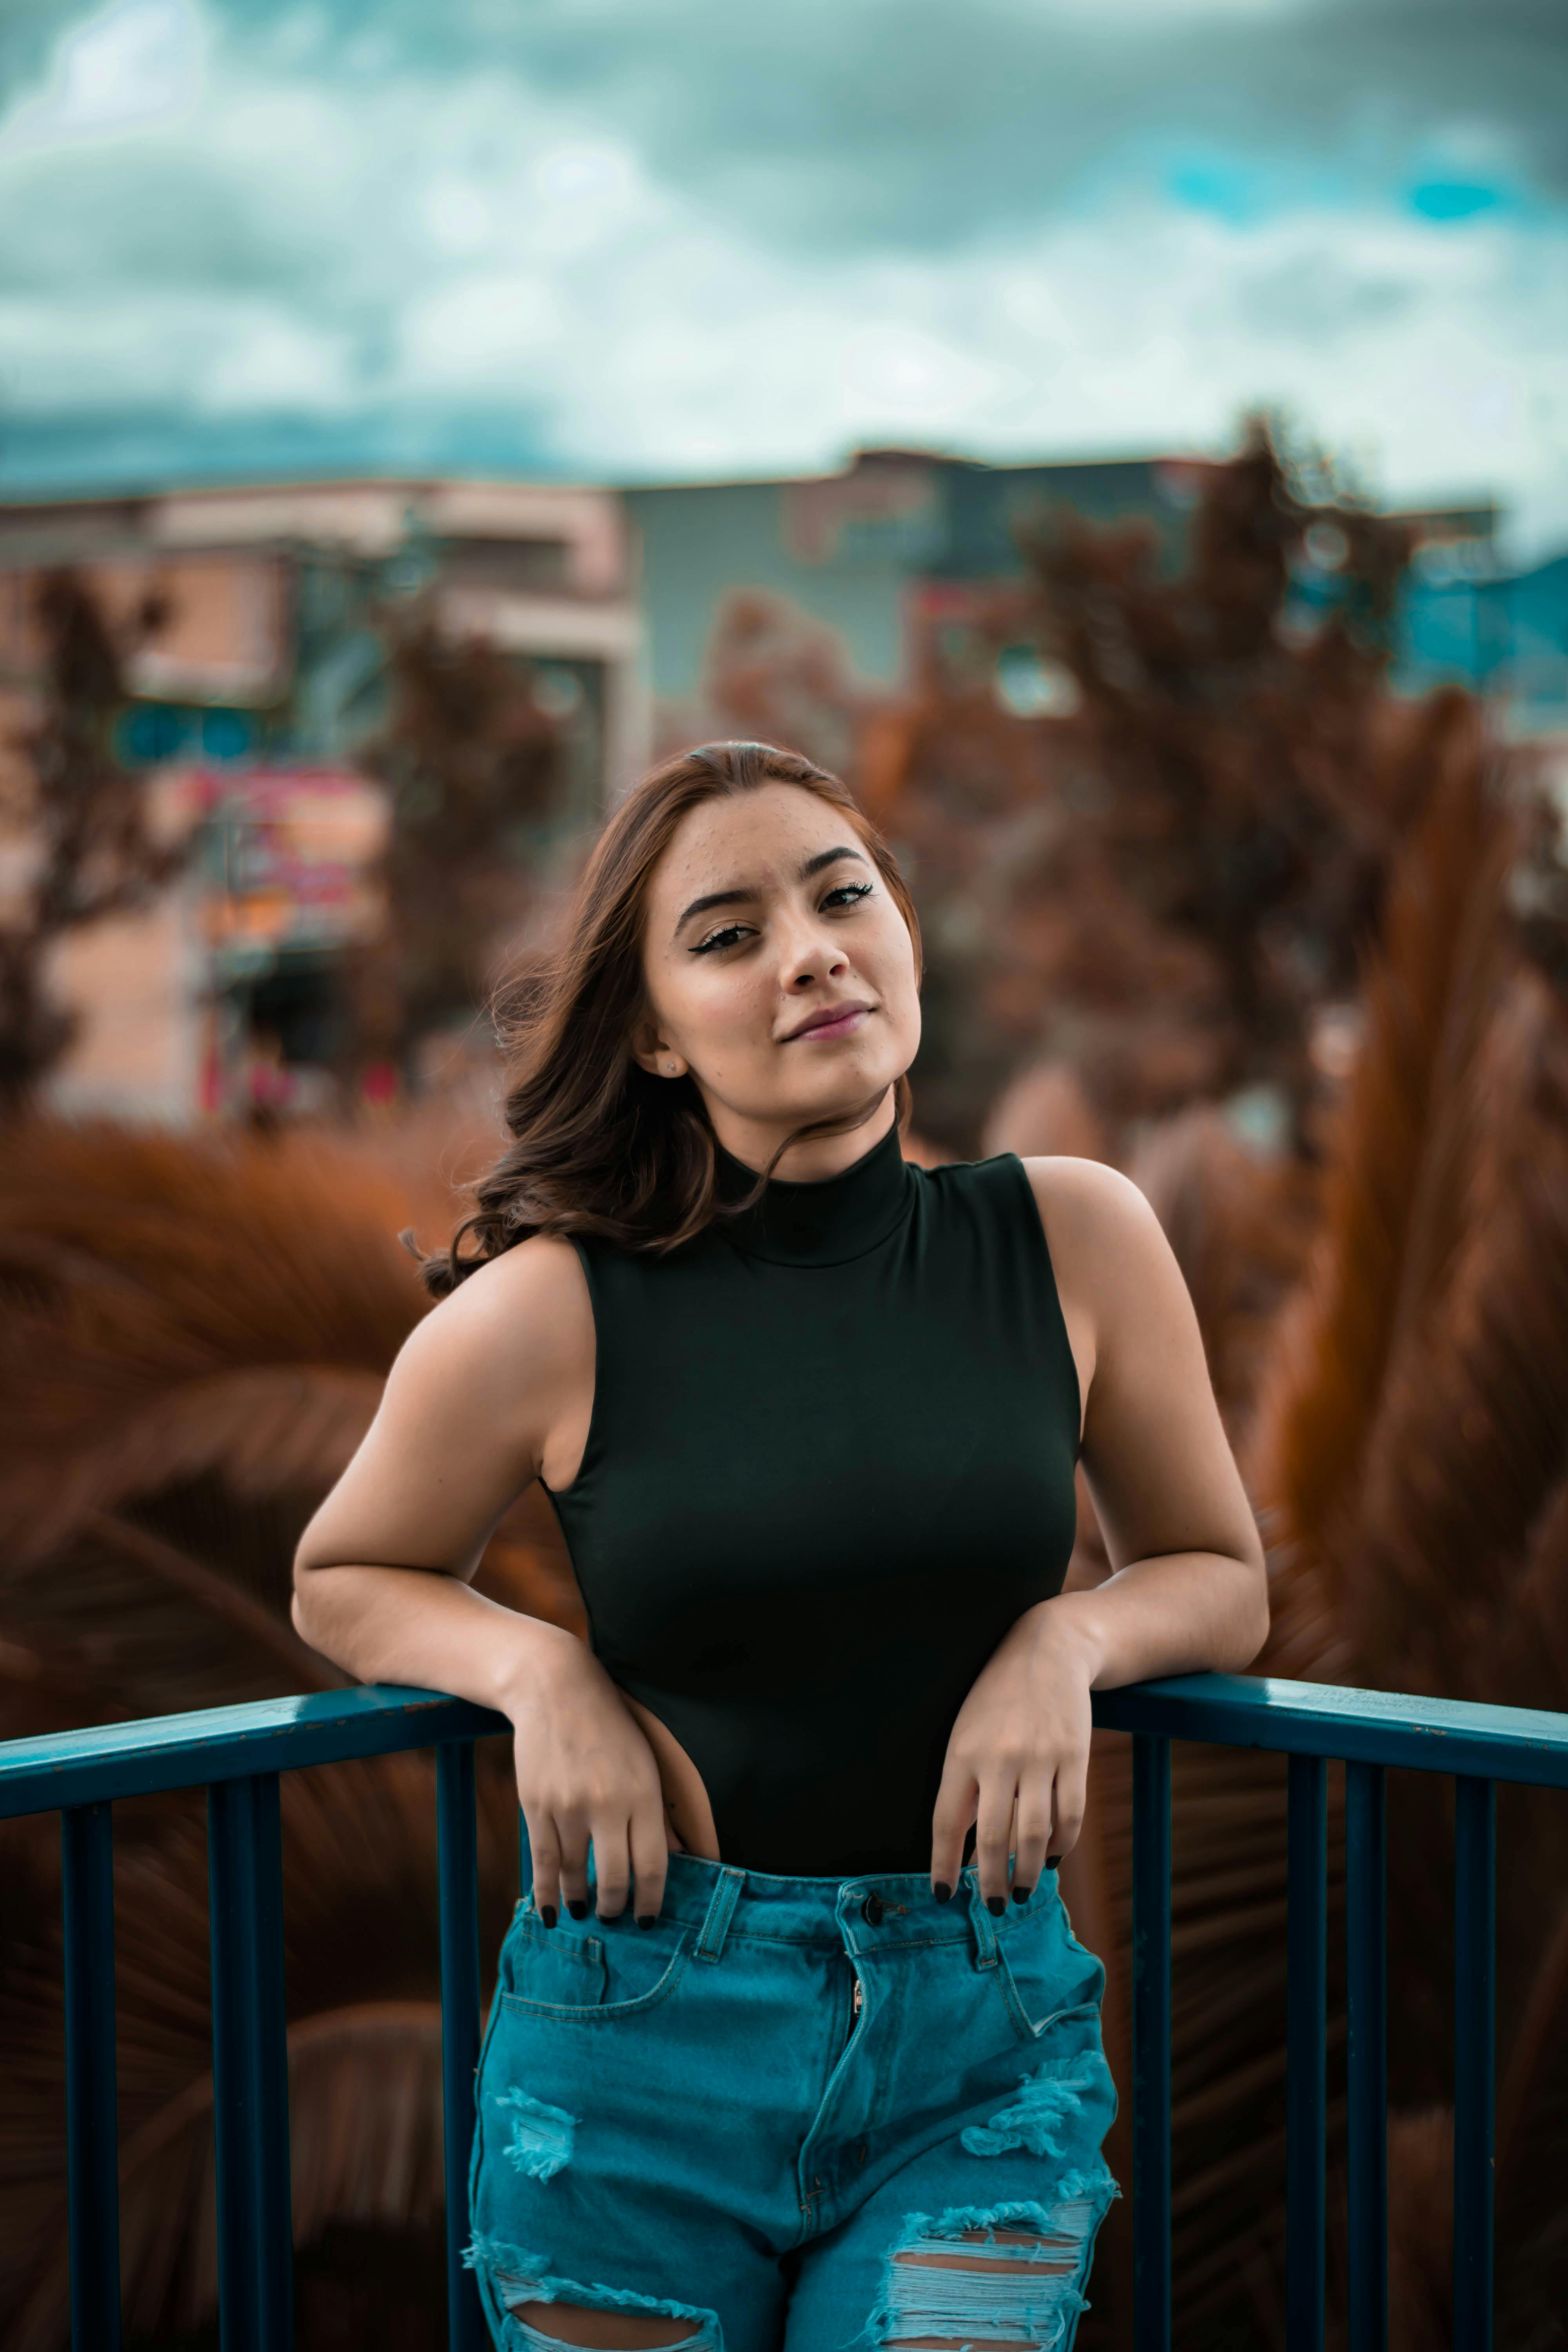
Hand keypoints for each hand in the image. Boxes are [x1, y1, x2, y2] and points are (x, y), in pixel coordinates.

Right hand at [501, 1626, 671, 1929]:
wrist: (556, 1689)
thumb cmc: (610, 1728)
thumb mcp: (645, 1765)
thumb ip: (657, 1816)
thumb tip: (676, 1862)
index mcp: (642, 1795)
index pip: (652, 1867)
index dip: (649, 1902)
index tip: (647, 1921)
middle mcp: (607, 1805)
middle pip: (614, 1879)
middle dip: (615, 1908)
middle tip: (614, 1917)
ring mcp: (568, 1807)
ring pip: (575, 1875)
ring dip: (580, 1901)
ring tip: (584, 1911)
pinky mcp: (535, 1806)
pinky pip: (542, 1863)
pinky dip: (546, 1893)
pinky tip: (552, 1910)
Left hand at [929, 1599, 1097, 1913]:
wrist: (1046, 1650)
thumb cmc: (997, 1699)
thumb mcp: (964, 1731)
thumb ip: (962, 1784)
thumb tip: (962, 1846)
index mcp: (961, 1752)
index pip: (947, 1822)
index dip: (943, 1864)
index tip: (942, 1894)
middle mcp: (999, 1757)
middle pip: (994, 1838)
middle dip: (991, 1881)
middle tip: (992, 1906)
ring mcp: (1040, 1757)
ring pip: (1034, 1834)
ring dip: (1027, 1873)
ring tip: (1020, 1892)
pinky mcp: (1075, 1756)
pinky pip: (1070, 1815)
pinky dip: (1060, 1846)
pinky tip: (1049, 1859)